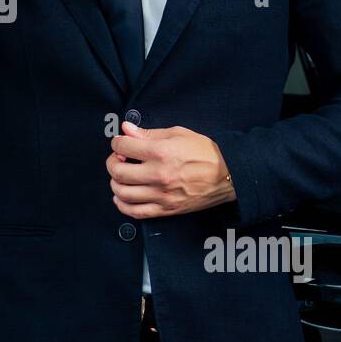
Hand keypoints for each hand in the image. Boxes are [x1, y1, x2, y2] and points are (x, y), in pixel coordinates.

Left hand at [106, 120, 235, 218]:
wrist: (228, 174)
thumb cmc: (205, 152)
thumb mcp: (177, 133)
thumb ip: (148, 133)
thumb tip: (126, 129)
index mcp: (160, 152)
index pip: (123, 147)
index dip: (117, 142)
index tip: (120, 143)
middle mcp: (158, 175)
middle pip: (118, 171)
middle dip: (112, 162)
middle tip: (118, 159)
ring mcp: (161, 195)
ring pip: (122, 193)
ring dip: (115, 183)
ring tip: (121, 176)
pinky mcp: (166, 209)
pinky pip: (135, 212)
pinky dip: (122, 205)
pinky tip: (122, 196)